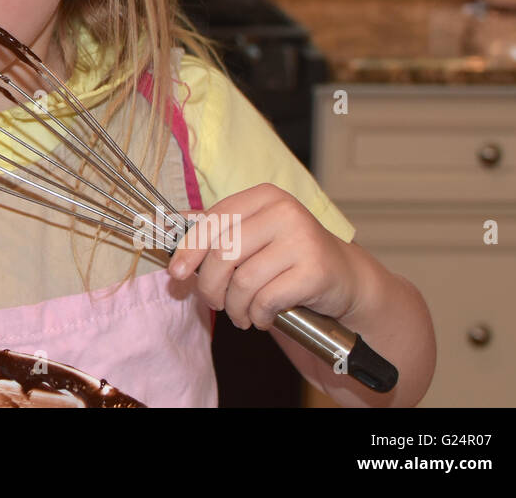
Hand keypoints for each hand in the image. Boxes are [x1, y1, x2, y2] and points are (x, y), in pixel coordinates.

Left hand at [166, 183, 365, 329]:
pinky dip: (258, 315)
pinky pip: (267, 300)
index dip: (190, 249)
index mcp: (263, 197)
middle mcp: (284, 211)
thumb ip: (216, 229)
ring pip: (244, 281)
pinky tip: (262, 317)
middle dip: (211, 286)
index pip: (214, 220)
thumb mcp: (253, 234)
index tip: (177, 273)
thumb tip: (172, 225)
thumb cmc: (287, 256)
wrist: (343, 276)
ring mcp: (302, 239)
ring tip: (241, 314)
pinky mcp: (315, 271)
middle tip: (215, 303)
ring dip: (235, 307)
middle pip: (224, 253)